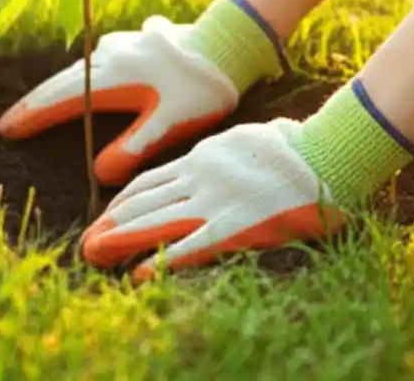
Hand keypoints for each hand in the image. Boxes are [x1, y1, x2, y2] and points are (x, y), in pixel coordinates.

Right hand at [0, 16, 242, 185]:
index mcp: (111, 78)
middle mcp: (107, 56)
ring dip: (57, 88)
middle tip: (9, 123)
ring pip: (79, 70)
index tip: (6, 130)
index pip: (59, 99)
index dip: (31, 116)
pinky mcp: (132, 40)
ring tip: (37, 106)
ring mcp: (119, 44)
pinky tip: (82, 85)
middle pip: (61, 82)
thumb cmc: (201, 89)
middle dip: (34, 103)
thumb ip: (133, 149)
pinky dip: (81, 77)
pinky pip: (96, 62)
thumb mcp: (170, 125)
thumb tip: (99, 175)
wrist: (230, 44)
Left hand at [80, 119, 345, 280]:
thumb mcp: (247, 140)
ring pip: (157, 221)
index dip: (124, 200)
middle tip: (87, 242)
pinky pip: (190, 246)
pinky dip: (161, 259)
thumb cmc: (296, 147)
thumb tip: (210, 159)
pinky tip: (140, 273)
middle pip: (145, 202)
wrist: (326, 152)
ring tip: (96, 253)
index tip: (106, 214)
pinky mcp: (235, 225)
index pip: (153, 180)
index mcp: (204, 157)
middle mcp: (201, 177)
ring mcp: (216, 200)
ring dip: (122, 238)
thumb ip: (224, 154)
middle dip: (112, 223)